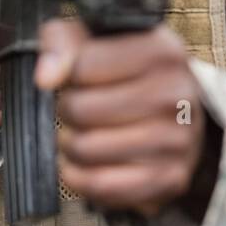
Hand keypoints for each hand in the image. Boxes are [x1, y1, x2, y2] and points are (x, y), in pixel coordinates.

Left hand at [36, 19, 221, 217]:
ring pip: (85, 150)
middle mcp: (177, 95)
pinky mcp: (171, 177)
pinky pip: (101, 186)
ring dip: (70, 145)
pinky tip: (83, 164)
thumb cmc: (129, 70)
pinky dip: (79, 177)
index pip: (82, 66)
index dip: (69, 74)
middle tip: (78, 108)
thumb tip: (46, 78)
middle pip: (81, 110)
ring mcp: (178, 140)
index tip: (80, 77)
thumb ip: (64, 43)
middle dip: (68, 110)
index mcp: (162, 51)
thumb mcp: (98, 39)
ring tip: (82, 133)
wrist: (179, 109)